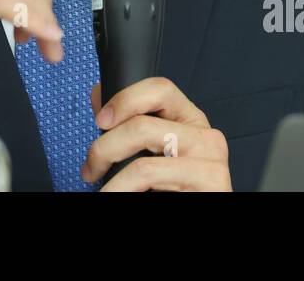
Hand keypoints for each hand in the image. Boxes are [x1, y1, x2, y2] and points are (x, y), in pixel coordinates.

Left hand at [80, 77, 232, 191]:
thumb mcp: (150, 151)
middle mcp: (205, 136)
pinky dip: (123, 191)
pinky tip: (119, 196)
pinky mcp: (212, 185)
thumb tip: (98, 94)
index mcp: (190, 120)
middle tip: (91, 169)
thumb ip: (125, 123)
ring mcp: (211, 162)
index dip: (125, 99)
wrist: (199, 214)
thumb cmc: (174, 187)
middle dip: (104, 149)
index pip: (160, 89)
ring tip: (104, 191)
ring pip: (143, 164)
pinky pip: (151, 183)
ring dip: (112, 182)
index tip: (101, 120)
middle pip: (142, 126)